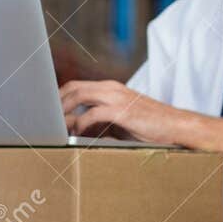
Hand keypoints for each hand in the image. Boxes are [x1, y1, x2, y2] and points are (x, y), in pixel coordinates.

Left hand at [58, 80, 199, 145]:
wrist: (176, 126)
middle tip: (46, 120)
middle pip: (73, 87)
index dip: (60, 97)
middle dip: (56, 103)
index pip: (76, 86)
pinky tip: (77, 135)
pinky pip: (92, 114)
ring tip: (57, 126)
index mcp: (111, 88)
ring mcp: (116, 98)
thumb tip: (73, 129)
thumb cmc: (149, 126)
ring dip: (65, 112)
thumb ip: (97, 124)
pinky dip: (80, 125)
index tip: (49, 112)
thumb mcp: (120, 122)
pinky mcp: (122, 111)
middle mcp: (111, 88)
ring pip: (79, 96)